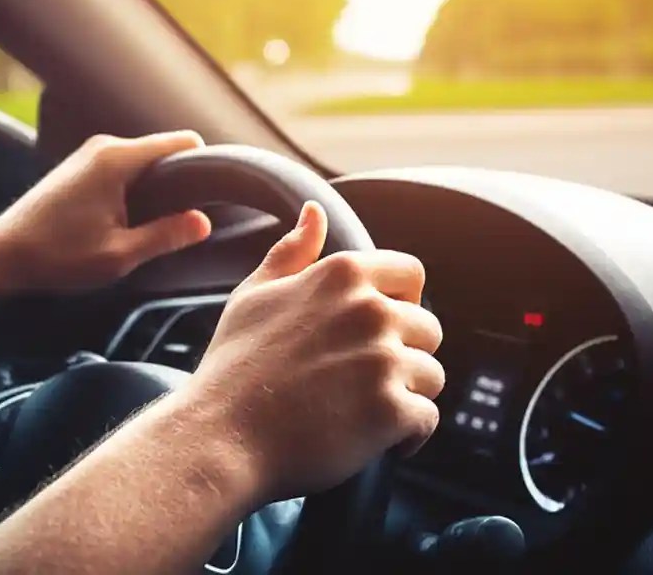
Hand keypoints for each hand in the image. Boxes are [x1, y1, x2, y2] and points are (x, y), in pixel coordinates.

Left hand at [0, 131, 211, 293]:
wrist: (1, 255)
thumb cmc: (56, 256)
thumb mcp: (120, 255)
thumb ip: (166, 235)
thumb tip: (203, 222)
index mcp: (118, 159)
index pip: (183, 143)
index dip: (205, 167)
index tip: (212, 198)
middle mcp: (105, 146)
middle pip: (165, 153)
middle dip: (178, 185)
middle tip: (178, 227)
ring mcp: (90, 155)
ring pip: (144, 164)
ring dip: (154, 192)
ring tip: (149, 229)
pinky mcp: (80, 167)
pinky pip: (124, 170)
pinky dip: (134, 192)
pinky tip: (124, 225)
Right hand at [186, 202, 444, 502]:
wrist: (220, 436)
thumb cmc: (232, 368)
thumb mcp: (254, 295)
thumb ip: (292, 251)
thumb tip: (315, 211)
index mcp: (342, 275)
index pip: (412, 274)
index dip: (402, 303)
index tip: (381, 329)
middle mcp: (370, 311)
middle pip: (427, 328)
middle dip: (405, 354)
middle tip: (364, 380)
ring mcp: (383, 361)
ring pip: (431, 375)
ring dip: (407, 395)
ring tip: (366, 411)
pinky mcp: (391, 411)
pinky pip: (427, 419)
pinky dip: (409, 435)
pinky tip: (379, 440)